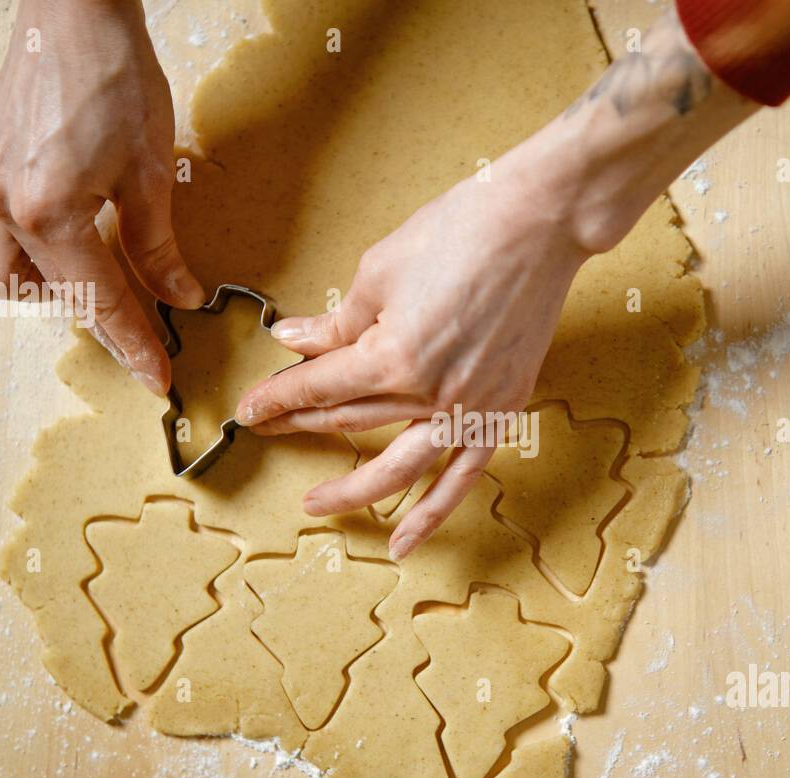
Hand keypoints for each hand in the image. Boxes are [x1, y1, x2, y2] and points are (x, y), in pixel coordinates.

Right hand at [0, 0, 203, 394]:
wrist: (72, 9)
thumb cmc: (113, 77)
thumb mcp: (151, 172)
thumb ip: (158, 245)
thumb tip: (179, 295)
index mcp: (49, 216)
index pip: (98, 303)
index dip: (134, 345)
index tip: (157, 378)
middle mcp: (4, 208)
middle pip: (45, 298)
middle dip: (91, 321)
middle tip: (137, 330)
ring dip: (43, 291)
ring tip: (91, 284)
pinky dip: (11, 251)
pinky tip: (45, 244)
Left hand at [235, 154, 591, 559]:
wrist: (539, 223)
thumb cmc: (461, 231)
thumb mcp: (380, 270)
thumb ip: (337, 320)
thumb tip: (294, 340)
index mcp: (392, 355)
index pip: (320, 387)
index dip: (278, 397)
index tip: (250, 408)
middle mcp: (429, 393)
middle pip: (349, 422)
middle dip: (301, 426)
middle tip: (269, 431)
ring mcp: (468, 407)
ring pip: (399, 465)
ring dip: (353, 488)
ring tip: (316, 503)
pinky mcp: (501, 408)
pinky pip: (462, 476)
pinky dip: (433, 511)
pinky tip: (403, 541)